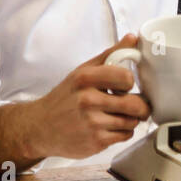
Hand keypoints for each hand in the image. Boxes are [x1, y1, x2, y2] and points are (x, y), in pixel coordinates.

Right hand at [29, 33, 152, 158]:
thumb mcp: (83, 71)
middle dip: (139, 105)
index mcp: (85, 78)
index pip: (126, 78)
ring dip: (130, 119)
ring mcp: (91, 123)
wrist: (40, 127)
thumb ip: (110, 55)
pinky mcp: (95, 142)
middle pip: (134, 104)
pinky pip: (126, 135)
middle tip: (134, 104)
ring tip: (116, 115)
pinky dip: (122, 132)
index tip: (125, 86)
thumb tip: (132, 38)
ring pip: (132, 121)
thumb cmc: (64, 98)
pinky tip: (109, 127)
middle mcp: (87, 100)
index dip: (129, 83)